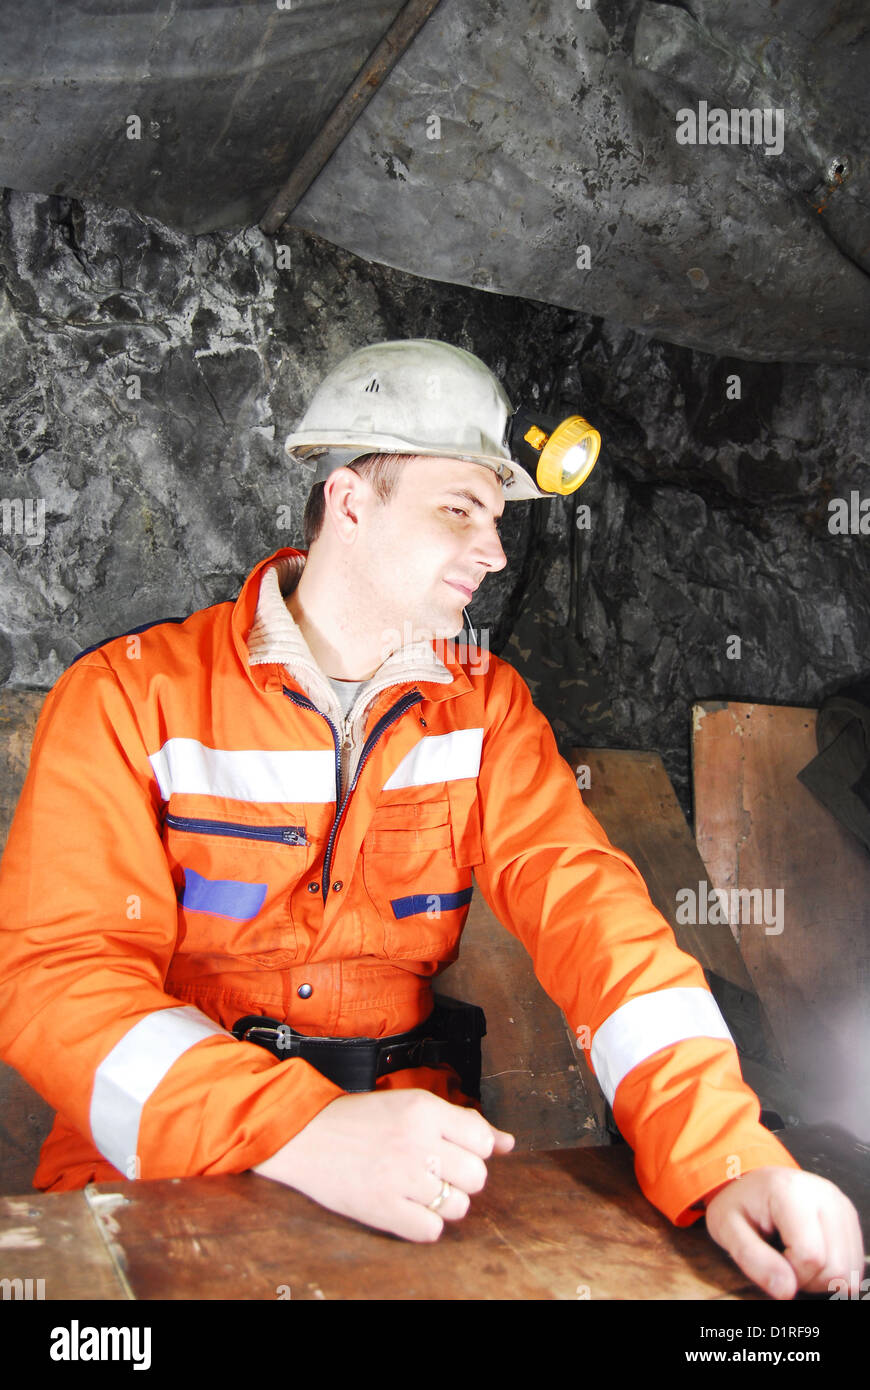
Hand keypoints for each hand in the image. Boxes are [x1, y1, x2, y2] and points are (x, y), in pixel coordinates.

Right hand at [252, 1088, 514, 1241]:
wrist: (306, 1136)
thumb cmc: (361, 1119)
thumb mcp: (412, 1105)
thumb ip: (463, 1122)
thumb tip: (508, 1143)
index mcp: (424, 1109)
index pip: (482, 1141)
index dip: (473, 1150)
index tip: (453, 1150)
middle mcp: (417, 1141)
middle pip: (476, 1176)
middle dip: (461, 1178)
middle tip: (435, 1171)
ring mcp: (401, 1177)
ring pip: (459, 1206)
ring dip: (444, 1202)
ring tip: (418, 1188)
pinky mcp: (384, 1208)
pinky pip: (432, 1230)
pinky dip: (424, 1223)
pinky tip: (407, 1206)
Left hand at [704, 1166, 865, 1298]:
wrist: (752, 1184)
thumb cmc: (739, 1205)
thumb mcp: (727, 1229)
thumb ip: (752, 1259)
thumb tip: (786, 1291)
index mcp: (790, 1191)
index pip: (810, 1256)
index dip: (790, 1274)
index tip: (770, 1260)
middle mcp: (824, 1194)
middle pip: (834, 1267)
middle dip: (807, 1278)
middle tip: (782, 1261)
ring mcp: (841, 1205)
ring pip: (848, 1270)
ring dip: (821, 1276)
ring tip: (795, 1257)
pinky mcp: (850, 1217)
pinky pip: (854, 1264)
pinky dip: (832, 1270)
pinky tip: (811, 1255)